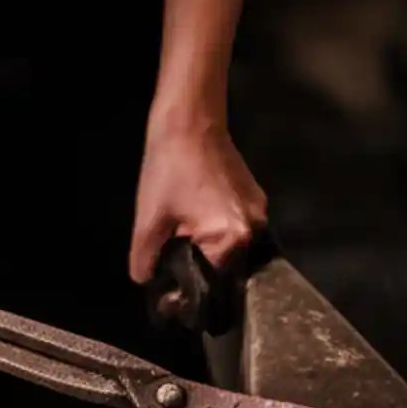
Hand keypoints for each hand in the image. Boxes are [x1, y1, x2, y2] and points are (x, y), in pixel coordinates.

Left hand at [129, 120, 266, 282]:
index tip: (168, 285)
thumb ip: (146, 259)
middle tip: (172, 252)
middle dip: (197, 264)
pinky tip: (194, 216)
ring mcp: (260, 212)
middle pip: (224, 265)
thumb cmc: (167, 168)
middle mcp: (256, 228)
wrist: (190, 121)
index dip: (187, 286)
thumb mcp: (147, 220)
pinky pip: (236, 228)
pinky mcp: (256, 199)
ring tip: (182, 231)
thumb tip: (146, 282)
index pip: (211, 280)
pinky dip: (215, 230)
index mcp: (233, 235)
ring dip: (206, 247)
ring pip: (229, 247)